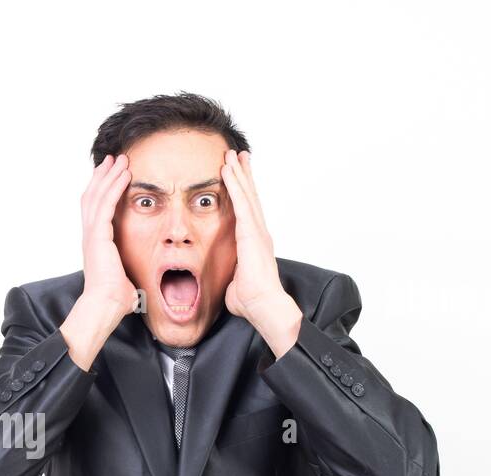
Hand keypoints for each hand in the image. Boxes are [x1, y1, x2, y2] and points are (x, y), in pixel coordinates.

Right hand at [61, 154, 136, 370]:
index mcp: (95, 243)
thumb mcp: (123, 278)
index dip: (101, 190)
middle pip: (92, 196)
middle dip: (103, 176)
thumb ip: (128, 271)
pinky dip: (114, 186)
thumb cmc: (114, 299)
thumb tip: (137, 281)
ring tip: (120, 159)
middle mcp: (90, 235)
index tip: (111, 176)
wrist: (103, 306)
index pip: (95, 209)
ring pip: (98, 195)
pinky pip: (107, 204)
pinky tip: (124, 174)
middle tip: (113, 159)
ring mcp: (92, 234)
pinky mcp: (99, 236)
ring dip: (110, 175)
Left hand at [221, 149, 300, 354]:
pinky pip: (241, 204)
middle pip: (251, 196)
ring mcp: (257, 231)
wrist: (263, 307)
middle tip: (238, 154)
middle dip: (244, 174)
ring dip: (238, 173)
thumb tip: (226, 280)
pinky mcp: (252, 234)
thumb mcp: (234, 282)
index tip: (239, 175)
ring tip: (231, 154)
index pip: (248, 211)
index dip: (244, 192)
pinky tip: (228, 170)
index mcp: (255, 243)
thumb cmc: (250, 301)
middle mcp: (259, 233)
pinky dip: (235, 185)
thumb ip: (231, 274)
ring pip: (247, 195)